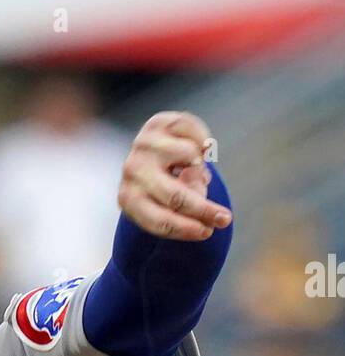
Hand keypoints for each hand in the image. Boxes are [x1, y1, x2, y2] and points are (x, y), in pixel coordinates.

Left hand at [117, 112, 232, 241]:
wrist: (146, 155)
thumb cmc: (160, 189)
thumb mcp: (166, 205)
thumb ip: (182, 204)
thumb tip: (198, 186)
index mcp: (129, 199)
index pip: (159, 220)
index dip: (185, 228)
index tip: (207, 233)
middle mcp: (132, 171)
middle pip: (175, 196)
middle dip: (203, 209)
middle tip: (226, 219)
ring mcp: (143, 144)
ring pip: (190, 158)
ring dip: (200, 169)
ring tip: (196, 172)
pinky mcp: (158, 122)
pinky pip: (196, 133)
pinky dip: (205, 143)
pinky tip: (202, 151)